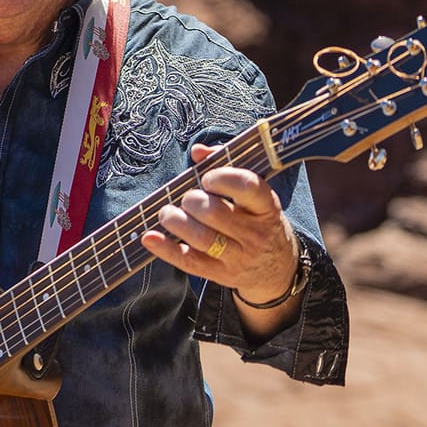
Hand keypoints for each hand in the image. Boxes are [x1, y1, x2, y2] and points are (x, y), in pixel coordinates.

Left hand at [141, 144, 300, 330]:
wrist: (277, 269)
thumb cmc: (257, 219)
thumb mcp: (254, 195)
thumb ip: (227, 166)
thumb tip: (197, 151)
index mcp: (266, 207)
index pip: (248, 188)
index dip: (223, 178)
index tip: (207, 177)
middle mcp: (255, 234)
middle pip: (216, 213)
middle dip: (193, 200)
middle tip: (188, 199)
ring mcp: (238, 257)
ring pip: (202, 239)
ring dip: (176, 221)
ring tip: (167, 213)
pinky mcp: (220, 274)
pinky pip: (189, 262)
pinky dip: (166, 249)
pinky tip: (149, 237)